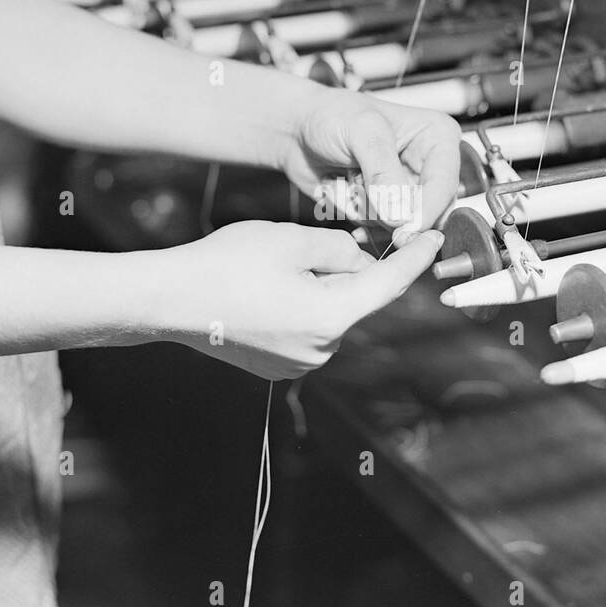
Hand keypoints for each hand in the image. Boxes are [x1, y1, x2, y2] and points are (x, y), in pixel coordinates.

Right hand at [154, 220, 444, 379]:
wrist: (169, 299)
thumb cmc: (227, 263)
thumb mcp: (293, 239)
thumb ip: (341, 247)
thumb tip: (362, 260)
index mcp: (331, 317)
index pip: (388, 285)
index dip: (414, 259)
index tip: (435, 239)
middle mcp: (322, 350)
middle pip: (353, 298)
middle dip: (343, 270)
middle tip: (302, 245)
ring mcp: (298, 364)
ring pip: (328, 313)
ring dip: (317, 289)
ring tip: (271, 270)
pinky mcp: (277, 368)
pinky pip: (304, 330)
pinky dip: (297, 308)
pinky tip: (262, 293)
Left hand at [280, 89, 461, 246]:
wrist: (299, 130)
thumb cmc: (330, 115)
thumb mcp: (360, 132)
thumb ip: (383, 172)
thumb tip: (402, 215)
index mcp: (437, 138)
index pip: (444, 186)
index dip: (426, 212)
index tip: (403, 230)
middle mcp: (429, 167)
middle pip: (430, 213)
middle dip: (393, 214)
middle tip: (361, 194)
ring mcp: (408, 191)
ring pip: (405, 226)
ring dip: (371, 214)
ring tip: (349, 182)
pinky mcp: (388, 209)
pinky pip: (385, 233)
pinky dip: (362, 223)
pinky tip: (345, 199)